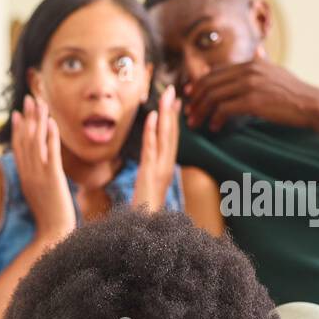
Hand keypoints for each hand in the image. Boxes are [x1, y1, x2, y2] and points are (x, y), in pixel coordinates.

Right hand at [11, 94, 75, 236]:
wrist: (52, 234)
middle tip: (29, 99)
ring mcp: (39, 175)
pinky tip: (52, 122)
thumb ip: (36, 182)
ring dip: (38, 121)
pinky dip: (50, 136)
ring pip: (36, 142)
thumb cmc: (49, 219)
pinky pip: (50, 153)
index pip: (18, 148)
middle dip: (27, 118)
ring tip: (41, 103)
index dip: (18, 130)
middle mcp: (29, 174)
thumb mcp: (39, 197)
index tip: (18, 114)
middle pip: (25, 140)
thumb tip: (36, 173)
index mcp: (24, 178)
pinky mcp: (52, 178)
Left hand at [132, 86, 180, 210]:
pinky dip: (153, 132)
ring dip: (166, 115)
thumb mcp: (148, 191)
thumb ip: (150, 177)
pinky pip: (151, 148)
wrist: (144, 229)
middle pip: (172, 134)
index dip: (174, 120)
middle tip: (173, 90)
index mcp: (166, 169)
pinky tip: (153, 116)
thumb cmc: (144, 213)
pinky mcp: (149, 173)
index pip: (172, 140)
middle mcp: (166, 166)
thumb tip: (149, 167)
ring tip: (166, 96)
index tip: (175, 102)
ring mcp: (159, 169)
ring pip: (165, 137)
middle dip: (172, 111)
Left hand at [184, 58, 318, 132]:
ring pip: (213, 97)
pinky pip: (223, 109)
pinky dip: (215, 119)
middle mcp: (249, 70)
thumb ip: (263, 61)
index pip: (215, 72)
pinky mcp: (253, 101)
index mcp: (251, 63)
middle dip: (194, 100)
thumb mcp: (277, 70)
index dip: (198, 85)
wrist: (312, 104)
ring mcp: (250, 85)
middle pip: (209, 83)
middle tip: (188, 113)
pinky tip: (214, 128)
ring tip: (196, 124)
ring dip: (200, 112)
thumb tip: (258, 49)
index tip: (189, 97)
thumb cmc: (293, 92)